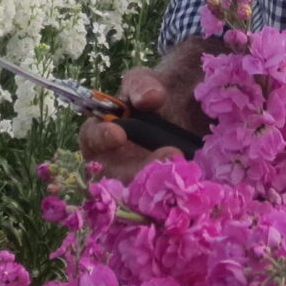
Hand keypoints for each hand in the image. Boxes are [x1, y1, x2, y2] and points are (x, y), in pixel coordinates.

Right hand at [77, 37, 206, 185]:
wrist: (183, 107)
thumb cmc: (151, 94)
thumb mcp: (145, 82)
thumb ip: (142, 85)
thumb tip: (150, 98)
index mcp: (101, 135)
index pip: (91, 140)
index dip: (101, 138)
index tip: (118, 133)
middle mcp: (113, 164)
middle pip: (115, 177)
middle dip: (140, 169)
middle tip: (170, 153)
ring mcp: (135, 182)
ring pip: (140, 195)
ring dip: (161, 184)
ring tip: (185, 166)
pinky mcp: (159, 193)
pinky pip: (161, 203)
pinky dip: (175, 196)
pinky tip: (193, 183)